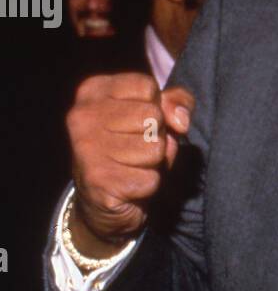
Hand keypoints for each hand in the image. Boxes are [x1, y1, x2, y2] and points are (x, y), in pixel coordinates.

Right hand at [66, 73, 194, 255]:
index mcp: (92, 91)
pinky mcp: (98, 180)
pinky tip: (129, 186)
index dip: (156, 109)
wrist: (102, 203)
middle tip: (135, 150)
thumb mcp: (155, 116)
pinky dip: (149, 185)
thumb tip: (181, 120)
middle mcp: (83, 116)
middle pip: (152, 116)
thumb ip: (174, 102)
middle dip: (156, 137)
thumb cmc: (131, 150)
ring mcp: (87, 148)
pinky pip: (151, 178)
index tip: (136, 124)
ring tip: (133, 167)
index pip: (147, 87)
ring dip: (154, 163)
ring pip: (155, 148)